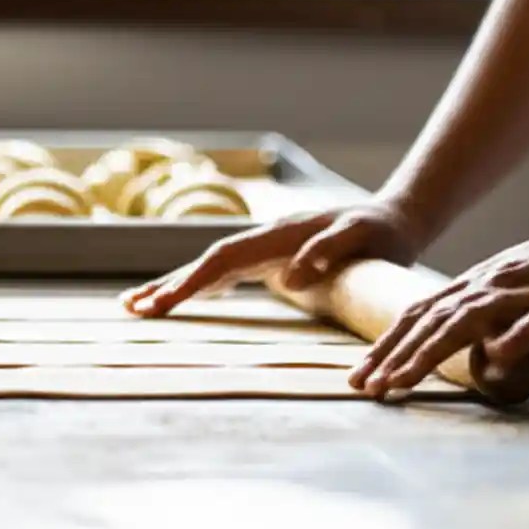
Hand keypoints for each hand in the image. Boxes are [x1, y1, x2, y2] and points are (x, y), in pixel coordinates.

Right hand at [121, 200, 425, 317]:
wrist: (397, 219)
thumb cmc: (383, 235)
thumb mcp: (365, 238)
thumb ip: (328, 252)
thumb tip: (288, 277)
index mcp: (280, 235)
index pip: (224, 260)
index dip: (191, 282)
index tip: (162, 304)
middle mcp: (265, 238)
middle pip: (207, 263)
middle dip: (169, 285)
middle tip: (131, 308)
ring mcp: (265, 248)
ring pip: (210, 268)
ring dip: (175, 286)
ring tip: (138, 305)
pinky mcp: (270, 259)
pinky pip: (225, 274)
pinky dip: (198, 286)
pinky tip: (179, 296)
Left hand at [348, 212, 528, 397]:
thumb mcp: (520, 291)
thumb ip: (491, 317)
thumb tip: (477, 352)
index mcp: (479, 283)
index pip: (420, 314)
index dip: (387, 344)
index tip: (359, 374)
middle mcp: (492, 285)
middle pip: (431, 320)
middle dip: (392, 355)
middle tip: (363, 387)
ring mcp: (527, 294)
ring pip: (466, 322)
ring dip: (427, 353)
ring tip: (398, 382)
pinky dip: (513, 341)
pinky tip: (495, 362)